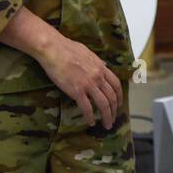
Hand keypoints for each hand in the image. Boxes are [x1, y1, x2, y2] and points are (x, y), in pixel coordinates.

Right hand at [0, 8, 120, 126]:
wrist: (54, 49)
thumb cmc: (68, 48)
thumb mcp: (88, 53)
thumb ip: (96, 62)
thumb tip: (102, 66)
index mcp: (101, 67)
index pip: (116, 84)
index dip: (119, 96)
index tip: (118, 104)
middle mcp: (98, 77)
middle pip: (112, 96)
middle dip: (114, 110)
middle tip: (113, 119)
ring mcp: (88, 84)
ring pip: (103, 104)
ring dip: (107, 116)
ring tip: (106, 124)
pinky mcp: (77, 91)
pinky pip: (87, 107)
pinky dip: (90, 117)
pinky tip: (91, 122)